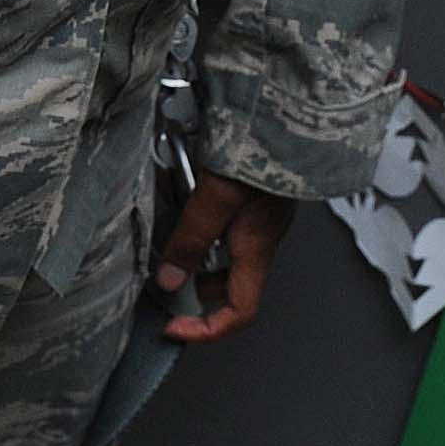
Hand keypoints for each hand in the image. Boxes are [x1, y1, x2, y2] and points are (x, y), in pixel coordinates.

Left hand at [156, 171, 294, 342]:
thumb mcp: (216, 199)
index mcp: (255, 249)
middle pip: (225, 284)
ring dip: (191, 246)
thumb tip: (170, 280)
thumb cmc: (258, 154)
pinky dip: (197, 220)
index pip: (240, 312)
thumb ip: (192, 240)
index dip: (208, 329)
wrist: (284, 116)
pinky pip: (220, 223)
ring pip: (220, 251)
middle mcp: (259, 240)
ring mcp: (256, 219)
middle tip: (160, 271)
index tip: (174, 328)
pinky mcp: (251, 198)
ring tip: (165, 226)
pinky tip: (177, 193)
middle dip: (191, 282)